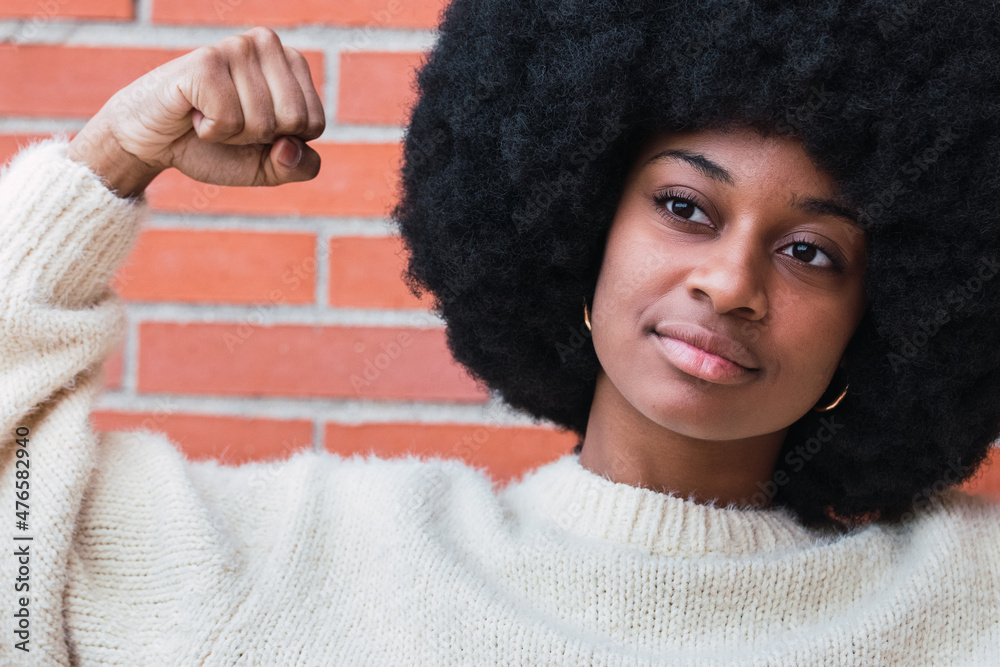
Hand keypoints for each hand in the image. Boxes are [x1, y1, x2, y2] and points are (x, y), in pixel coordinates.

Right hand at [67, 26, 324, 196]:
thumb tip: (290, 147)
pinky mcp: (205, 61)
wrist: (155, 142)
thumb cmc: (215, 147)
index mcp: (292, 62)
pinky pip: (229, 120)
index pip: (315, 124)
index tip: (253, 128)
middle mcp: (266, 44)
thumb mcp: (268, 167)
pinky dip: (210, 131)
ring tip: (208, 114)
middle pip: (294, 121)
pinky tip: (193, 112)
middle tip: (228, 121)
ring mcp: (236, 47)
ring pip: (263, 122)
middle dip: (260, 138)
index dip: (283, 142)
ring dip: (231, 135)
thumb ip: (299, 167)